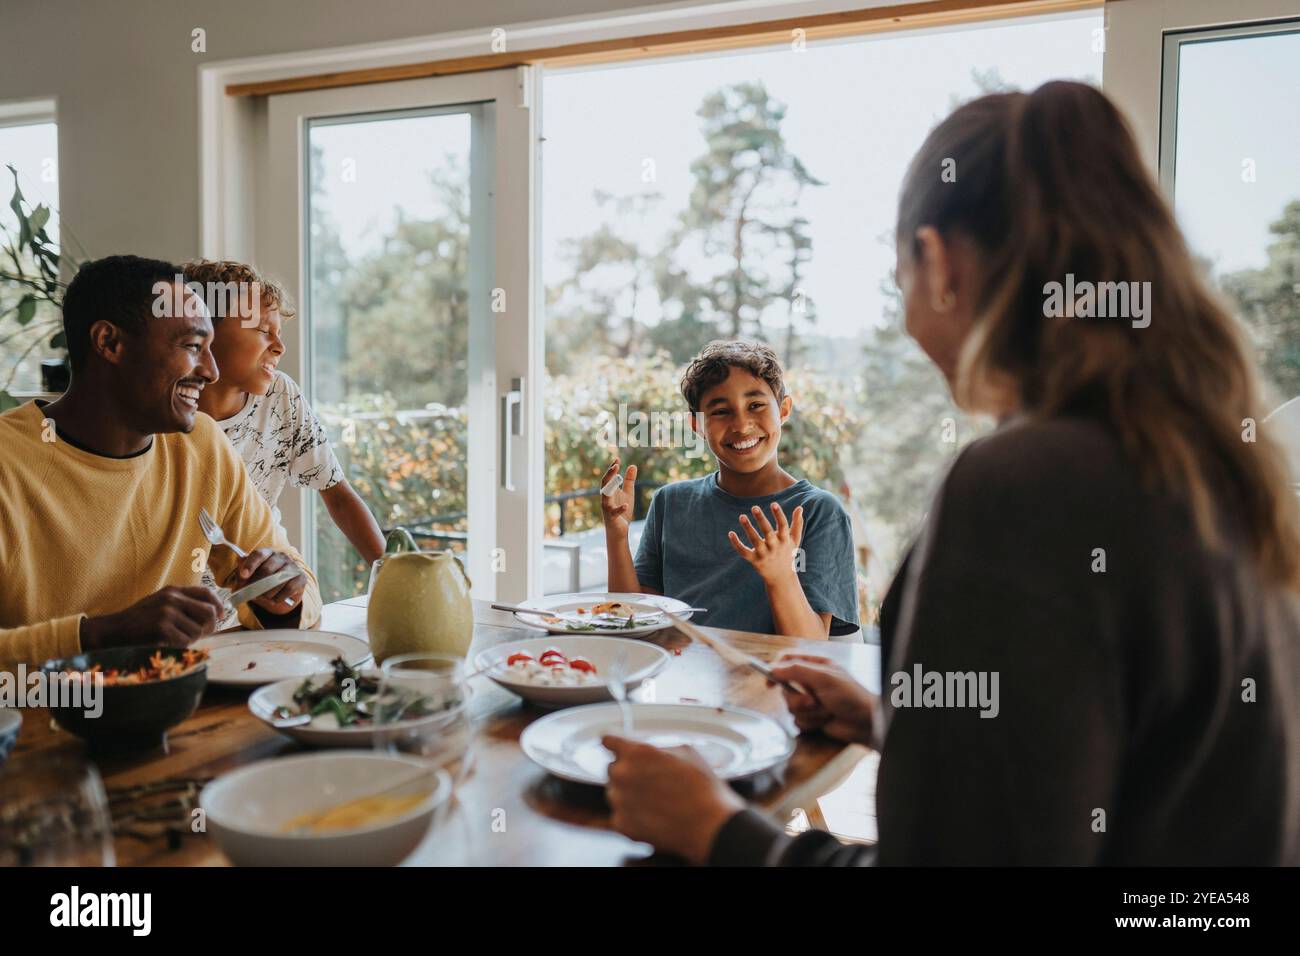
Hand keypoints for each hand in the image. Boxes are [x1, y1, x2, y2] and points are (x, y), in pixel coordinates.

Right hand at [80, 586, 225, 650]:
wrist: (112, 630)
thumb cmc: (139, 621)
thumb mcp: (160, 604)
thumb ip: (183, 605)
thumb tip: (214, 615)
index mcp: (173, 591)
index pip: (207, 593)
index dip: (219, 605)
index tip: (221, 616)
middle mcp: (172, 599)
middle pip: (209, 613)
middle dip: (209, 627)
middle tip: (201, 635)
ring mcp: (167, 613)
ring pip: (198, 631)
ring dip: (191, 640)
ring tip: (176, 639)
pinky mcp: (162, 628)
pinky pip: (185, 641)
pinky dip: (180, 646)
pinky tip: (168, 644)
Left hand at [228, 549, 307, 614]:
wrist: (282, 593)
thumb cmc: (264, 582)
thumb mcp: (251, 577)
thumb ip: (243, 572)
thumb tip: (240, 572)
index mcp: (268, 553)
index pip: (259, 555)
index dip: (250, 565)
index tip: (243, 576)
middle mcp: (282, 557)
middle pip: (267, 569)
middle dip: (257, 584)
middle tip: (251, 593)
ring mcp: (293, 567)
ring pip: (277, 581)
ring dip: (267, 593)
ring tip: (264, 597)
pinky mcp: (301, 578)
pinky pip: (288, 589)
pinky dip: (279, 597)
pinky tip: (275, 599)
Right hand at [599, 458, 636, 538]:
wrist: (619, 530)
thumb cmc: (622, 511)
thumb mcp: (628, 493)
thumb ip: (629, 480)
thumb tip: (633, 465)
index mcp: (609, 491)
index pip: (609, 478)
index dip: (612, 468)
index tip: (617, 459)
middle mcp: (605, 498)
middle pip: (605, 484)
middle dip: (609, 474)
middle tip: (615, 465)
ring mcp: (607, 508)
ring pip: (606, 497)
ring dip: (611, 488)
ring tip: (617, 479)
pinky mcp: (612, 518)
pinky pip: (614, 512)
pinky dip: (620, 508)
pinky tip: (626, 504)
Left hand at [603, 734, 745, 863]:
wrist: (709, 825)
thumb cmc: (702, 789)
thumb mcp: (685, 753)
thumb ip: (658, 750)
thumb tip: (652, 753)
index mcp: (636, 753)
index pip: (609, 741)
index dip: (612, 742)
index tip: (610, 744)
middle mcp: (623, 775)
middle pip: (613, 769)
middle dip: (627, 772)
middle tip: (649, 781)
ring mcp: (620, 801)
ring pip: (615, 793)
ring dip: (628, 794)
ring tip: (654, 801)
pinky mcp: (622, 825)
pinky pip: (619, 815)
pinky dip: (631, 816)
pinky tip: (652, 815)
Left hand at [728, 502, 803, 585]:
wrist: (781, 577)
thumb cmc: (788, 554)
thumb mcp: (794, 540)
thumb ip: (797, 524)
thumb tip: (800, 507)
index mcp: (784, 541)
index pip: (783, 526)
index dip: (779, 515)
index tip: (773, 504)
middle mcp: (775, 547)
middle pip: (768, 532)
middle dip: (761, 520)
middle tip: (755, 507)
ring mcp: (764, 555)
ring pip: (755, 541)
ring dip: (748, 528)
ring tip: (742, 516)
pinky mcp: (754, 560)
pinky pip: (744, 552)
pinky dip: (736, 544)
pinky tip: (731, 533)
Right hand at [771, 653, 875, 744]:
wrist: (865, 723)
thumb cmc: (850, 695)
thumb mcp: (823, 677)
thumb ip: (797, 671)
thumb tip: (773, 669)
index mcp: (815, 665)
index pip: (787, 660)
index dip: (775, 669)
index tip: (769, 681)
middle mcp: (811, 681)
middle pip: (786, 688)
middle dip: (798, 698)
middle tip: (813, 701)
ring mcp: (811, 700)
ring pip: (791, 707)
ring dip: (808, 712)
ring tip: (825, 711)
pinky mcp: (812, 717)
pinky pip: (798, 721)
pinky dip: (811, 723)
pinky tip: (825, 721)